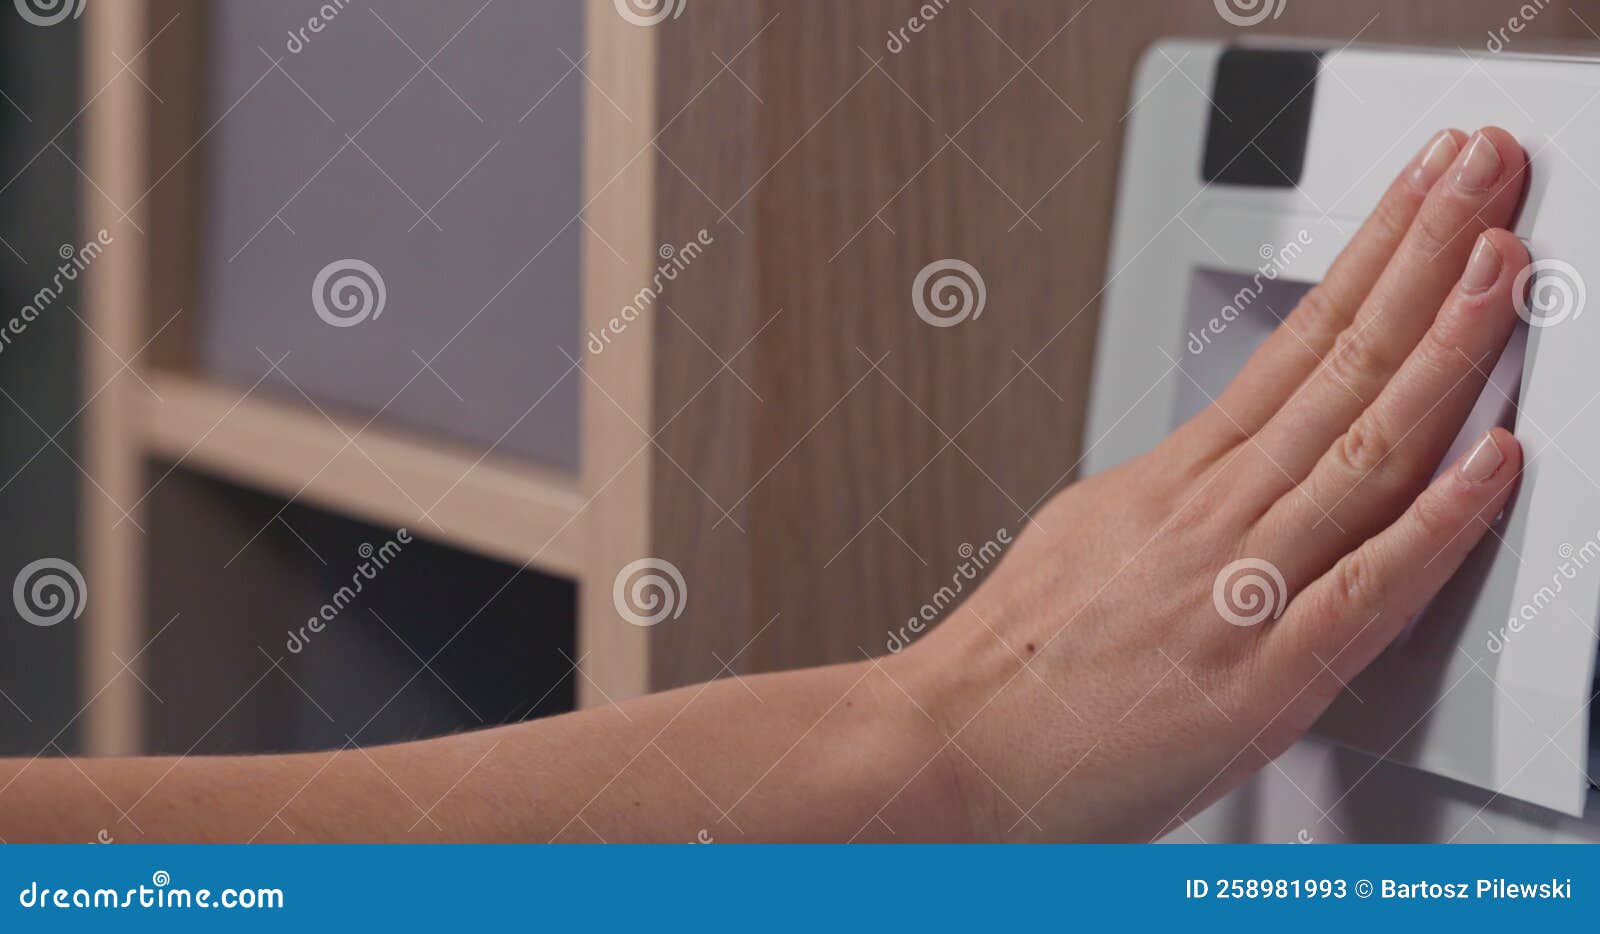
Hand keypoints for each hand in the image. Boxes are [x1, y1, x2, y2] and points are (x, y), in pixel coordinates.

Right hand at [895, 127, 1529, 841]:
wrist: (950, 749)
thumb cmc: (1013, 664)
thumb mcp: (1088, 537)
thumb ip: (1176, 497)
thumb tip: (1233, 465)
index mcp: (1173, 482)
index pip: (1294, 342)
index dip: (1372, 257)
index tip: (1424, 192)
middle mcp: (1210, 517)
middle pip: (1337, 366)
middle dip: (1423, 256)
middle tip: (1484, 170)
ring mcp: (1238, 592)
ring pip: (1360, 451)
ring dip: (1444, 350)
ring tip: (1500, 265)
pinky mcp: (1260, 684)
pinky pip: (1365, 592)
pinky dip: (1436, 523)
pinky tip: (1493, 460)